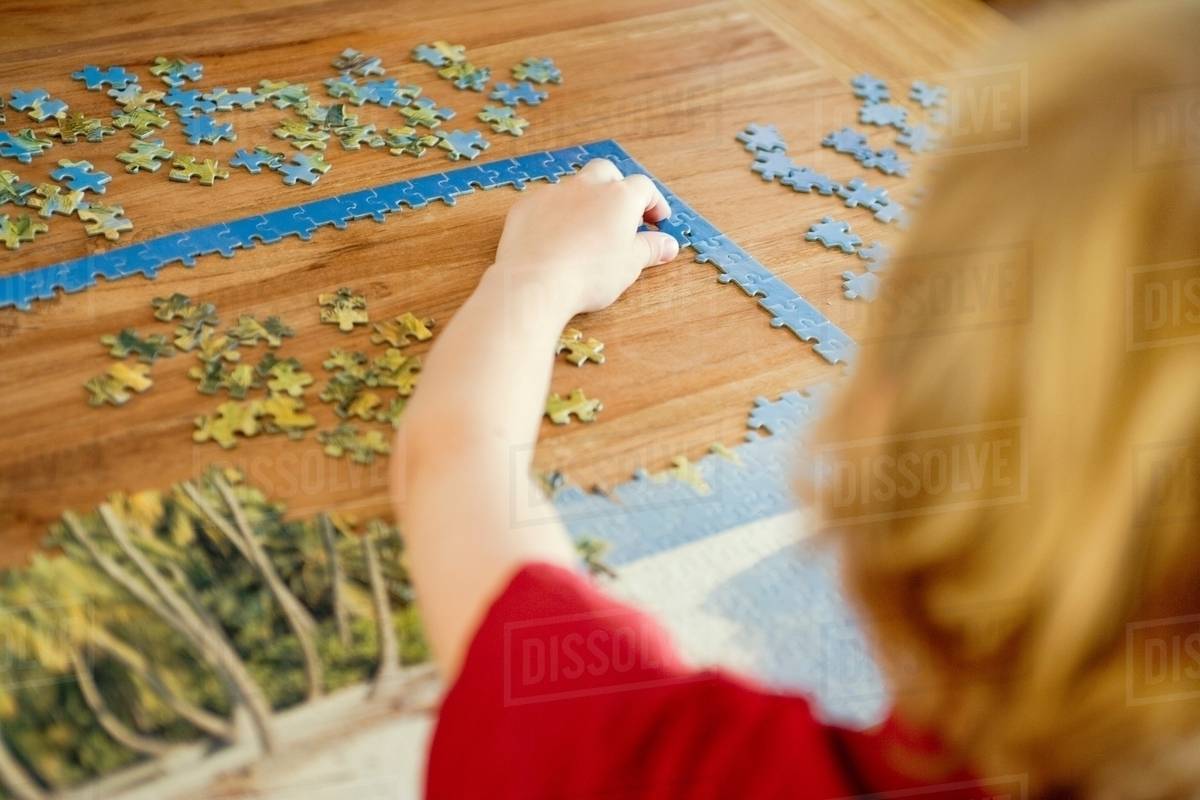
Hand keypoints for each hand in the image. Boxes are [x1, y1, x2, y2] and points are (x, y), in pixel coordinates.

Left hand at [489, 158, 679, 317]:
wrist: (536, 283)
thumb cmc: (589, 275)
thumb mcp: (630, 265)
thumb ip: (651, 249)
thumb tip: (668, 244)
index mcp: (620, 197)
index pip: (644, 188)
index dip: (653, 203)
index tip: (657, 222)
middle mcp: (588, 186)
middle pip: (607, 173)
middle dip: (617, 188)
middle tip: (622, 215)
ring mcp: (555, 192)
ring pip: (574, 186)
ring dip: (584, 202)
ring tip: (586, 232)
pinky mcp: (527, 205)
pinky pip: (546, 202)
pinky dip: (554, 215)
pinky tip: (554, 239)